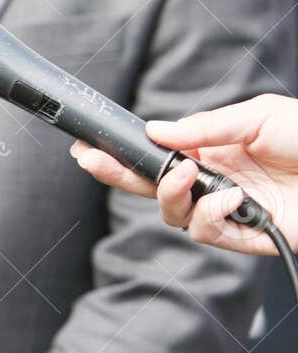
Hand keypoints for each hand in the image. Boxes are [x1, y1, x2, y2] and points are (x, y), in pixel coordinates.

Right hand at [71, 94, 297, 254]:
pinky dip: (212, 215)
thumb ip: (206, 126)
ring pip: (173, 214)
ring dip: (171, 195)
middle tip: (95, 162)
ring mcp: (227, 210)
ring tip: (190, 176)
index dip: (123, 153)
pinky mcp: (244, 235)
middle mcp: (215, 181)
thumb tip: (157, 132)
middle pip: (151, 186)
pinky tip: (234, 199)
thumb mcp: (260, 116)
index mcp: (215, 150)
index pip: (158, 154)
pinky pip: (207, 233)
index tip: (91, 147)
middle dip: (119, 175)